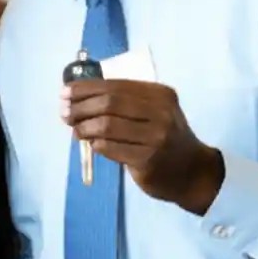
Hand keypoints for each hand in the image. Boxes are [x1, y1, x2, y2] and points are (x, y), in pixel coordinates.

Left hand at [62, 79, 224, 214]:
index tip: (66, 93)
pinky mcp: (147, 160)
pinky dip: (96, 143)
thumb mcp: (155, 113)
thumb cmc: (167, 139)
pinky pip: (111, 148)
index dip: (87, 88)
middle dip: (81, 106)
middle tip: (64, 112)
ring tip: (75, 129)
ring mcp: (155, 137)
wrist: (193, 173)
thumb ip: (126, 104)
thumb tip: (79, 99)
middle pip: (110, 103)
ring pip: (107, 126)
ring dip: (84, 127)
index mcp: (161, 95)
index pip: (116, 85)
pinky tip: (91, 143)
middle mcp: (161, 113)